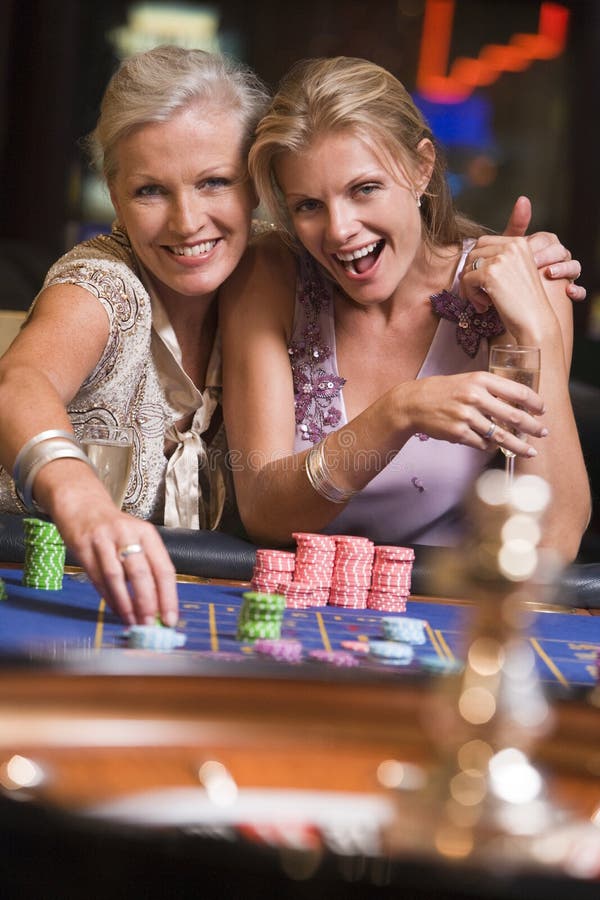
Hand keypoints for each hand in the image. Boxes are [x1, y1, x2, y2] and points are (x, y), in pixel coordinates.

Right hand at [55, 486, 177, 625]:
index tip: (170, 618)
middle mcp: (127, 534)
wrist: (81, 504)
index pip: (163, 568)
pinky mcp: (84, 546)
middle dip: (147, 603)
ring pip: (117, 577)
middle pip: (142, 573)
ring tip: (133, 621)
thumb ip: (147, 567)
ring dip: (126, 604)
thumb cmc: (113, 527)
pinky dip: (109, 598)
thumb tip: (158, 605)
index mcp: (147, 533)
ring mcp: (104, 540)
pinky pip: (98, 578)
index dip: (168, 596)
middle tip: (150, 624)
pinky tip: (117, 610)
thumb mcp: (136, 538)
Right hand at [405, 371, 546, 455]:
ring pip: (501, 435)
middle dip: (533, 427)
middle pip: (514, 416)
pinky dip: (490, 446)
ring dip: (519, 445)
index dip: (534, 403)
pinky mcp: (458, 433)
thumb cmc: (444, 391)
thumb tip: (517, 405)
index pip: (517, 392)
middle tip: (543, 433)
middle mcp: (475, 396)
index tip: (542, 411)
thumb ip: (491, 389)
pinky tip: (493, 445)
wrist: (414, 403)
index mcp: (481, 379)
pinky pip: (483, 444)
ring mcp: (466, 416)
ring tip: (529, 451)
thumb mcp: (468, 381)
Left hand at [503, 195, 584, 300]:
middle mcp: (558, 257)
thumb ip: (515, 228)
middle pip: (560, 251)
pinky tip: (568, 292)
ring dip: (564, 269)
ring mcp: (565, 274)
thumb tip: (523, 198)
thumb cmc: (509, 275)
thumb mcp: (509, 251)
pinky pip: (580, 290)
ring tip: (550, 273)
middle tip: (533, 263)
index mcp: (546, 245)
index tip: (523, 252)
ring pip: (574, 267)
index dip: (535, 245)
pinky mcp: (569, 291)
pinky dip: (577, 290)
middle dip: (548, 256)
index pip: (546, 239)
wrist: (513, 304)